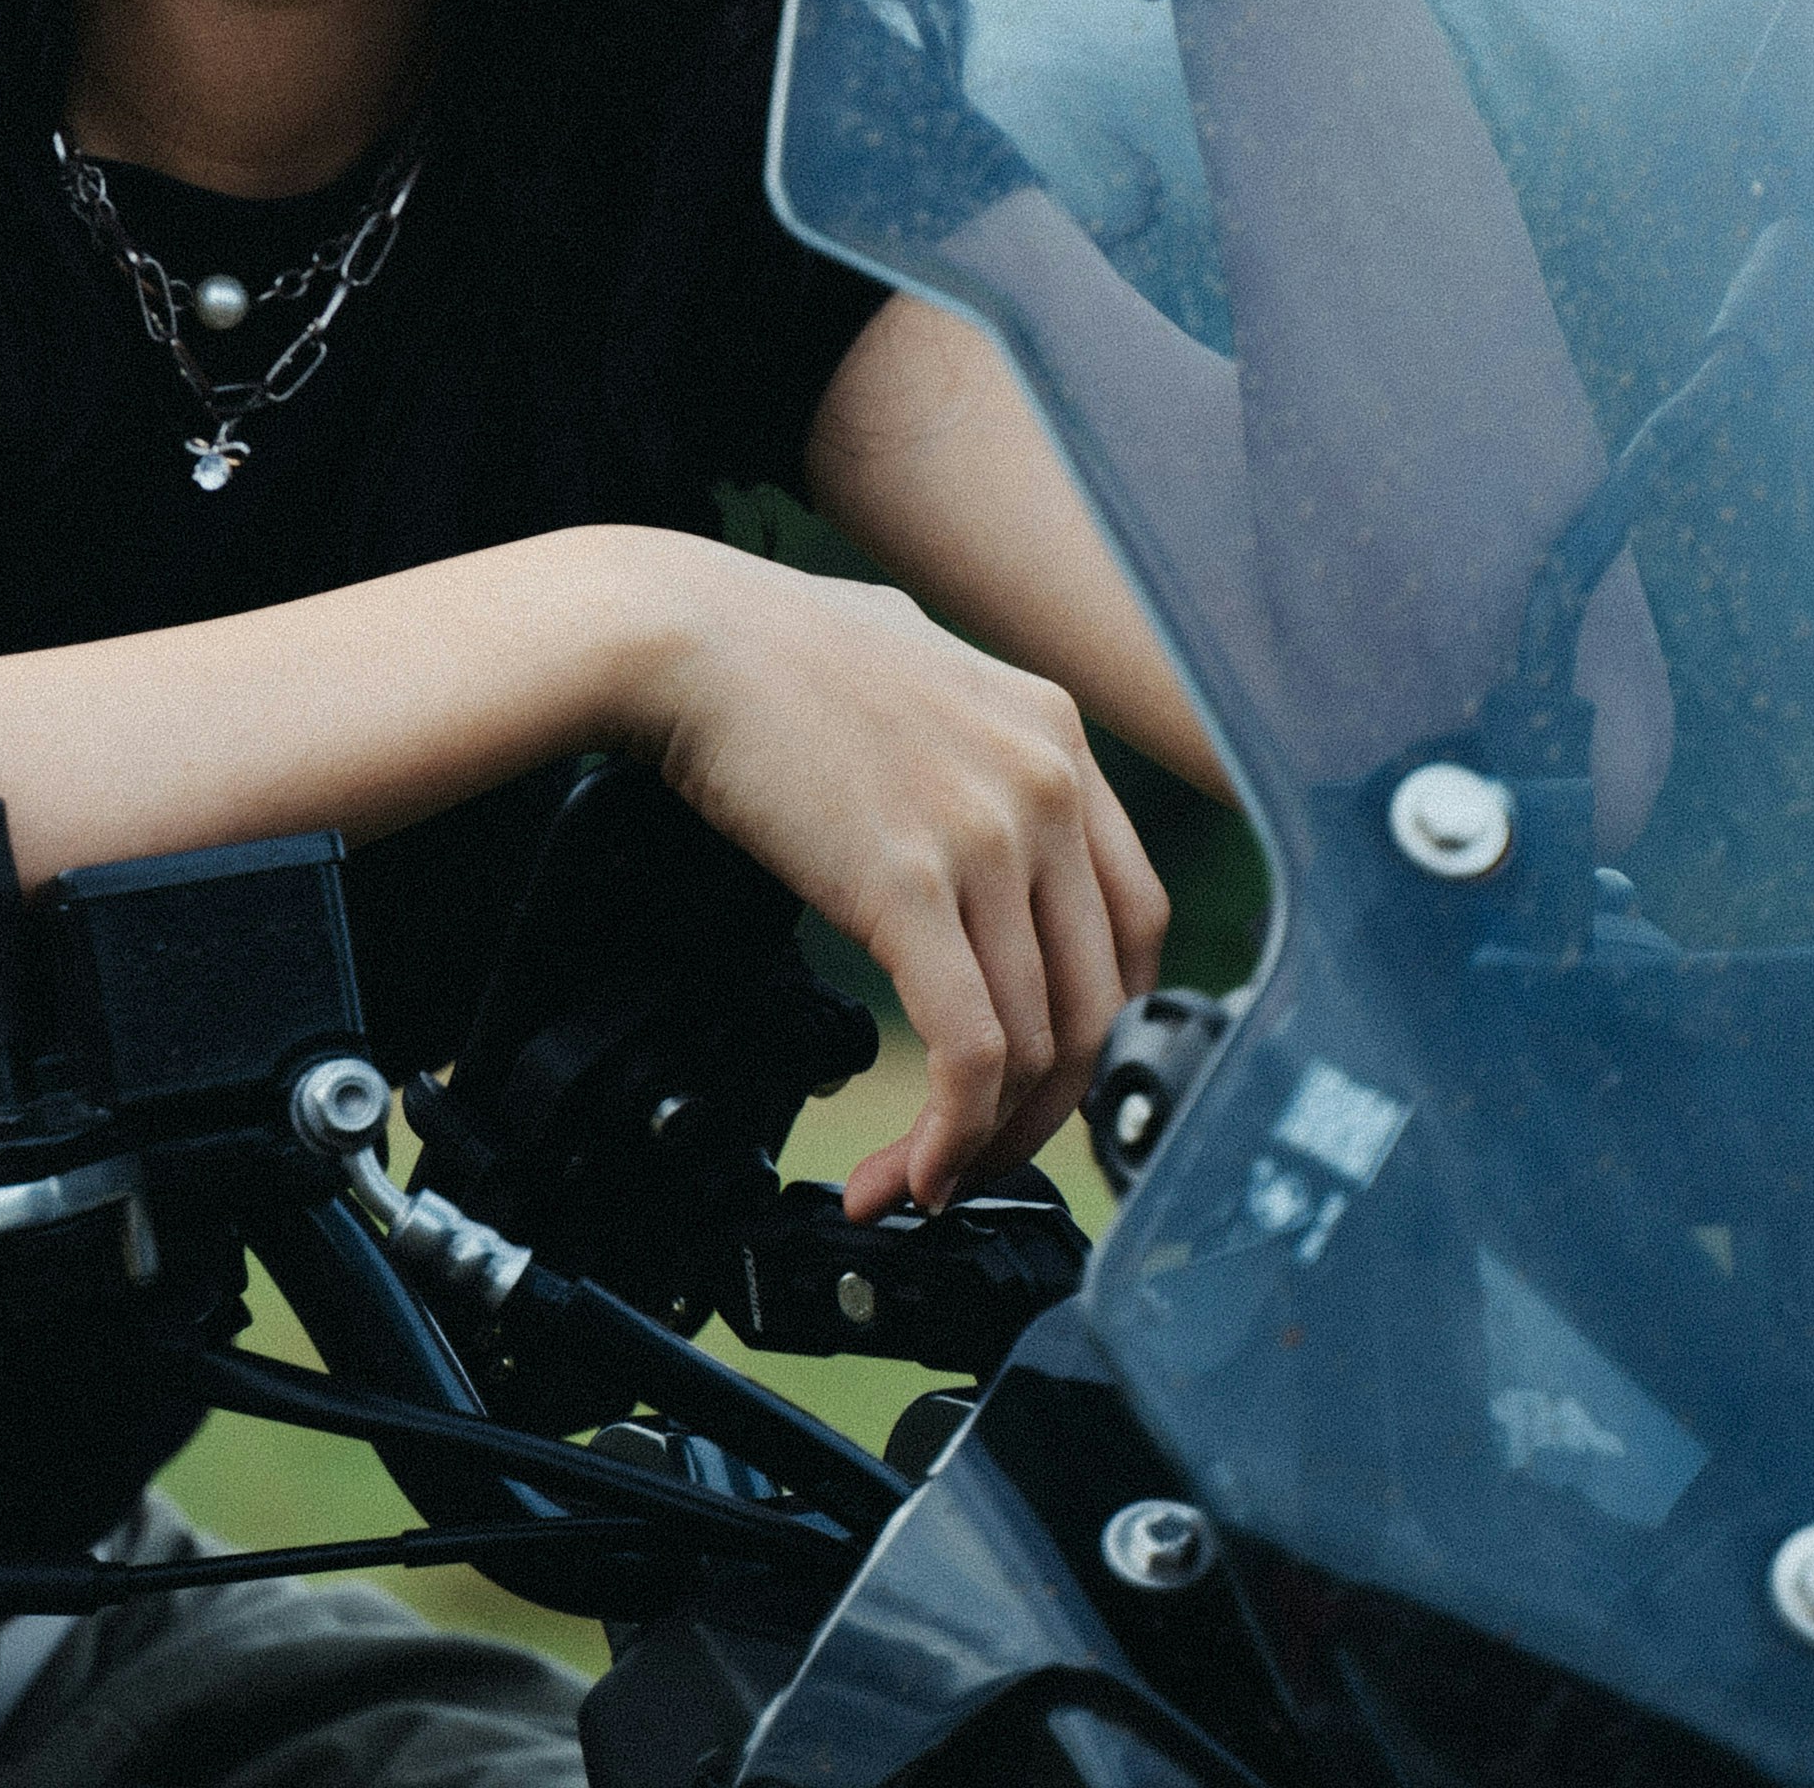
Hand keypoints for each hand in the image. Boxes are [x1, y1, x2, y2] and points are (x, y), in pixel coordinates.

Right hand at [627, 540, 1174, 1219]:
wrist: (675, 634)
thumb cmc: (766, 647)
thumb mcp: (920, 665)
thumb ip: (974, 736)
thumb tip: (977, 812)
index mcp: (1057, 736)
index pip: (1137, 921)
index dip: (1100, 1024)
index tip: (1048, 1083)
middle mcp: (1047, 784)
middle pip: (1099, 1001)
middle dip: (1045, 1111)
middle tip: (981, 1161)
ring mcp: (987, 834)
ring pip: (1035, 1044)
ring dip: (980, 1143)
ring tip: (917, 1179)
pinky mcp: (909, 884)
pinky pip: (968, 1052)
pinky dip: (949, 1136)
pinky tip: (909, 1170)